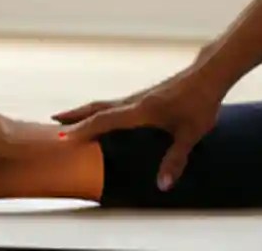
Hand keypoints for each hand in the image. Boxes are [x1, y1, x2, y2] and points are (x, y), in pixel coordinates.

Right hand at [51, 63, 224, 191]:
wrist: (208, 75)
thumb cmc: (200, 104)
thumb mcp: (190, 135)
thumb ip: (175, 159)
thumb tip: (163, 185)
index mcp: (140, 111)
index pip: (105, 120)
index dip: (83, 129)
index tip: (63, 136)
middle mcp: (134, 101)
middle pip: (98, 108)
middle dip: (75, 115)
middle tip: (53, 120)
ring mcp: (139, 97)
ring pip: (105, 104)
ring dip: (86, 111)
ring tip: (70, 118)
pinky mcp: (145, 96)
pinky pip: (115, 104)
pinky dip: (100, 110)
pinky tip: (103, 116)